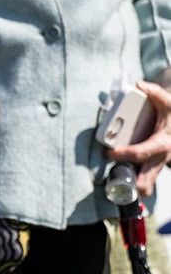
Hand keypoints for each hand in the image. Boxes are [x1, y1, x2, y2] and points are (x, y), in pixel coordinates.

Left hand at [106, 79, 170, 196]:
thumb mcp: (168, 103)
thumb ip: (155, 93)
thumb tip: (139, 84)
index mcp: (162, 144)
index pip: (139, 153)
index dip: (122, 154)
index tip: (108, 153)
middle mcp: (161, 159)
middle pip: (146, 181)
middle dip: (133, 187)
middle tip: (115, 184)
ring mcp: (158, 166)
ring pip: (147, 185)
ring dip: (133, 188)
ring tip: (117, 185)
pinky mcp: (154, 169)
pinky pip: (144, 181)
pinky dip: (135, 183)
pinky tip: (124, 181)